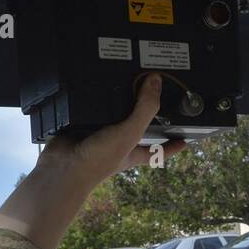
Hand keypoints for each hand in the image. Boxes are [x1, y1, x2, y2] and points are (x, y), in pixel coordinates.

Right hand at [0, 74, 186, 248]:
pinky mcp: (83, 127)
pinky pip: (91, 111)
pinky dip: (93, 100)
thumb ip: (145, 108)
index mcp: (135, 151)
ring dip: (117, 103)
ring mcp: (101, 136)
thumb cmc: (98, 160)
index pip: (162, 149)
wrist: (63, 168)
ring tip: (125, 80)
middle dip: (145, 115)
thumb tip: (156, 81)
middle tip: (153, 95)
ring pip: (114, 117)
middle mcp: (120, 144)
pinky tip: (95, 86)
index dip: (175, 144)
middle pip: (138, 128)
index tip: (186, 137)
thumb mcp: (130, 133)